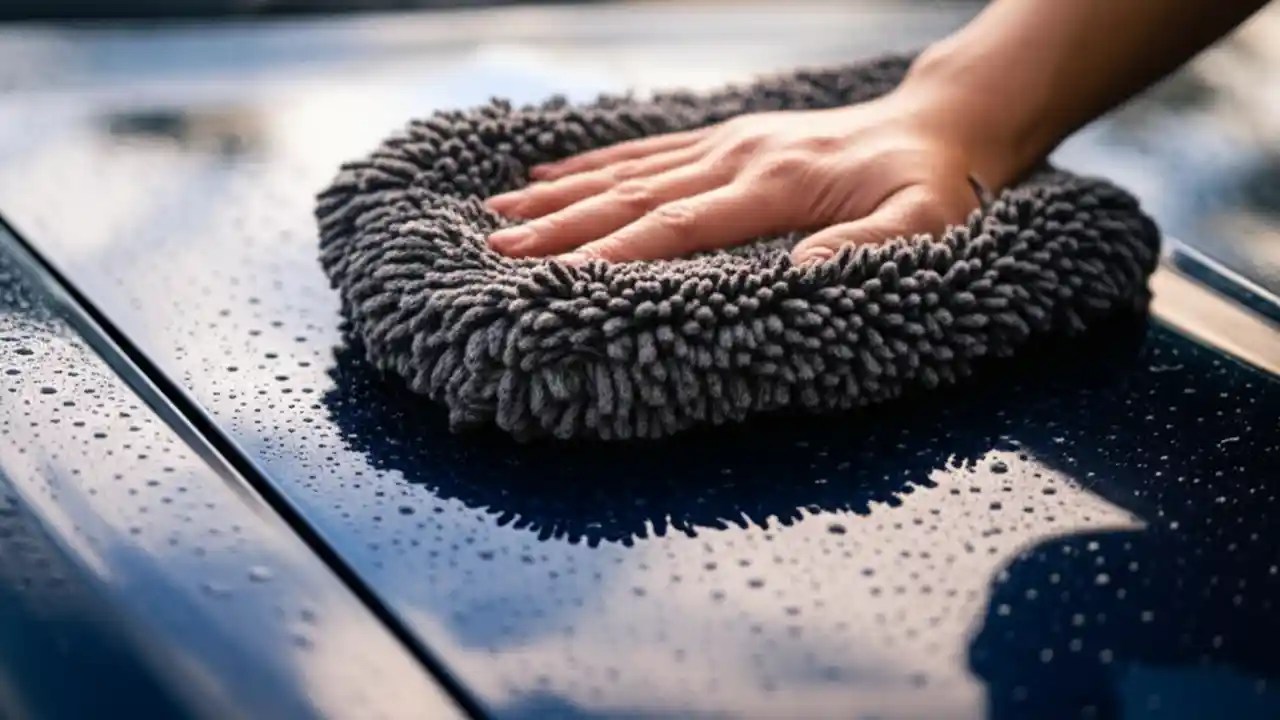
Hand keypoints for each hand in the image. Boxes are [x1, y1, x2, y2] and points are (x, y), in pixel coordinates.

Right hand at [485, 94, 986, 264]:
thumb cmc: (933, 186)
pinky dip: (592, 165)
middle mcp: (736, 156)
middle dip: (561, 227)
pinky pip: (645, 150)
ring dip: (560, 197)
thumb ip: (868, 247)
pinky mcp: (723, 140)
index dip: (616, 251)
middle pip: (632, 196)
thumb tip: (797, 277)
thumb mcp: (926, 222)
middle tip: (497, 251)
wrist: (937, 124)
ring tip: (497, 216)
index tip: (556, 276)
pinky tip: (546, 177)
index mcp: (773, 183)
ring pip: (626, 171)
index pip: (678, 224)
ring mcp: (725, 143)